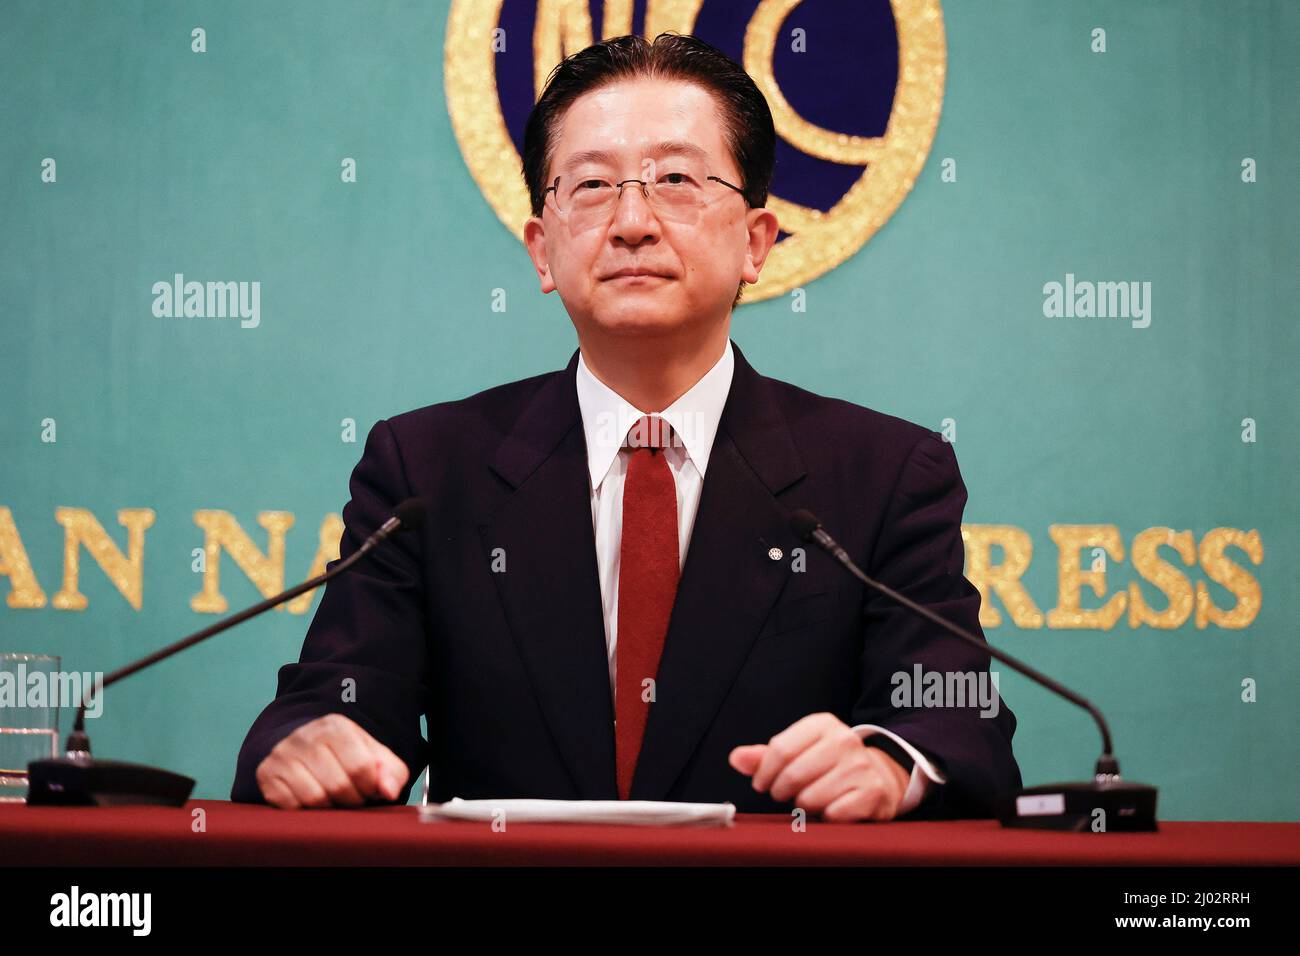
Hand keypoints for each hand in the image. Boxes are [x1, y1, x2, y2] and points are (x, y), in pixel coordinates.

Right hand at [255, 713, 408, 808]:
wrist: (301, 748)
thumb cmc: (344, 756)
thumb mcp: (373, 756)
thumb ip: (391, 772)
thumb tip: (389, 791)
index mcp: (336, 727)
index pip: (362, 767)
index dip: (370, 787)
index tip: (368, 789)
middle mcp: (305, 736)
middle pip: (339, 785)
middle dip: (351, 800)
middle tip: (351, 798)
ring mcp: (282, 755)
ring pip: (315, 799)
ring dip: (330, 807)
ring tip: (334, 800)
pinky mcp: (267, 775)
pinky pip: (292, 806)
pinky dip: (307, 811)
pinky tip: (312, 801)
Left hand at [728, 712, 910, 821]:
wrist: (878, 776)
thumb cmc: (828, 764)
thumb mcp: (798, 751)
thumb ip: (765, 756)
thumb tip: (736, 758)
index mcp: (823, 724)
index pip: (780, 749)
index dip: (764, 772)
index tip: (762, 783)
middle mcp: (845, 740)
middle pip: (793, 774)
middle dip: (781, 791)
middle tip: (783, 794)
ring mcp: (861, 766)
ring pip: (810, 797)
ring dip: (803, 805)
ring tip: (810, 798)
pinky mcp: (872, 792)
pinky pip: (833, 813)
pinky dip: (826, 816)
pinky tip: (830, 808)